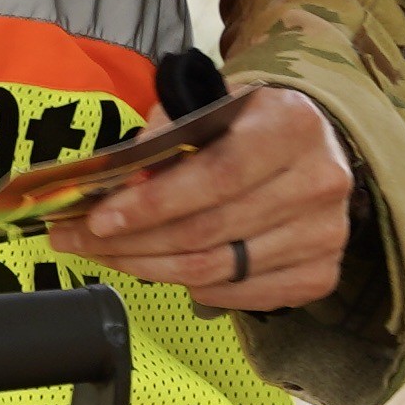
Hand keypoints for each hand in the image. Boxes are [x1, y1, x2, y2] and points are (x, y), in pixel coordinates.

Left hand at [52, 86, 352, 312]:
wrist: (314, 147)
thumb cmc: (249, 127)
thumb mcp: (209, 107)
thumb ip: (166, 135)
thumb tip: (121, 182)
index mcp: (292, 127)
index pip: (216, 176)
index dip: (152, 204)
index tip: (98, 219)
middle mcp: (318, 182)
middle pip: (206, 232)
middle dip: (131, 241)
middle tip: (80, 240)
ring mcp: (324, 235)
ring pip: (214, 270)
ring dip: (148, 267)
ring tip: (106, 254)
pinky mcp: (320, 275)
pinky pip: (235, 296)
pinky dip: (189, 286)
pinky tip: (160, 266)